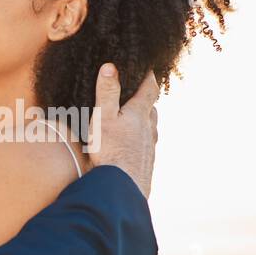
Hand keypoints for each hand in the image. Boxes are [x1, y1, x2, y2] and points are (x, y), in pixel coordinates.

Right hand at [87, 65, 158, 196]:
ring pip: (150, 130)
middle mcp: (149, 129)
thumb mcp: (103, 118)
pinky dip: (140, 143)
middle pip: (152, 110)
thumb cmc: (111, 151)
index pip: (149, 90)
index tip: (149, 70)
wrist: (123, 188)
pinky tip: (131, 149)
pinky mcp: (146, 164)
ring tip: (135, 121)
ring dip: (145, 123)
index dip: (149, 78)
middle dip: (146, 102)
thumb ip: (107, 93)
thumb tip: (110, 67)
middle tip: (139, 95)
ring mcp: (149, 148)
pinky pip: (146, 148)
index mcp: (139, 115)